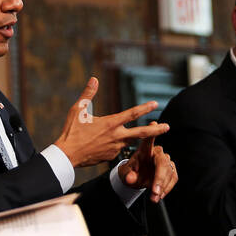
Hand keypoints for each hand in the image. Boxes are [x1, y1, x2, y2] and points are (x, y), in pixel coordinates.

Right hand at [53, 77, 169, 167]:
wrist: (67, 155)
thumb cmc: (71, 131)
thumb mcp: (78, 110)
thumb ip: (88, 94)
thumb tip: (94, 78)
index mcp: (110, 123)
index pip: (132, 114)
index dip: (145, 108)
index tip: (156, 103)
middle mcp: (116, 136)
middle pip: (141, 133)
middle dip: (156, 130)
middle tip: (168, 127)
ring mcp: (115, 148)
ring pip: (131, 141)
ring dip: (139, 138)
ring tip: (148, 133)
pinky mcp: (111, 157)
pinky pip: (119, 149)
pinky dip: (119, 144)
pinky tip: (111, 143)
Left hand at [118, 136, 177, 202]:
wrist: (137, 179)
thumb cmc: (130, 173)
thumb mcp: (125, 175)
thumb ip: (128, 176)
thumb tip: (131, 178)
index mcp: (144, 150)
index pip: (147, 140)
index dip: (151, 132)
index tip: (153, 123)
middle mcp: (156, 153)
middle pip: (162, 162)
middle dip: (159, 178)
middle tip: (154, 191)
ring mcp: (165, 160)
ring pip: (169, 171)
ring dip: (163, 186)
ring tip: (154, 197)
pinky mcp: (171, 169)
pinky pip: (173, 178)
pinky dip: (167, 188)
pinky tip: (159, 195)